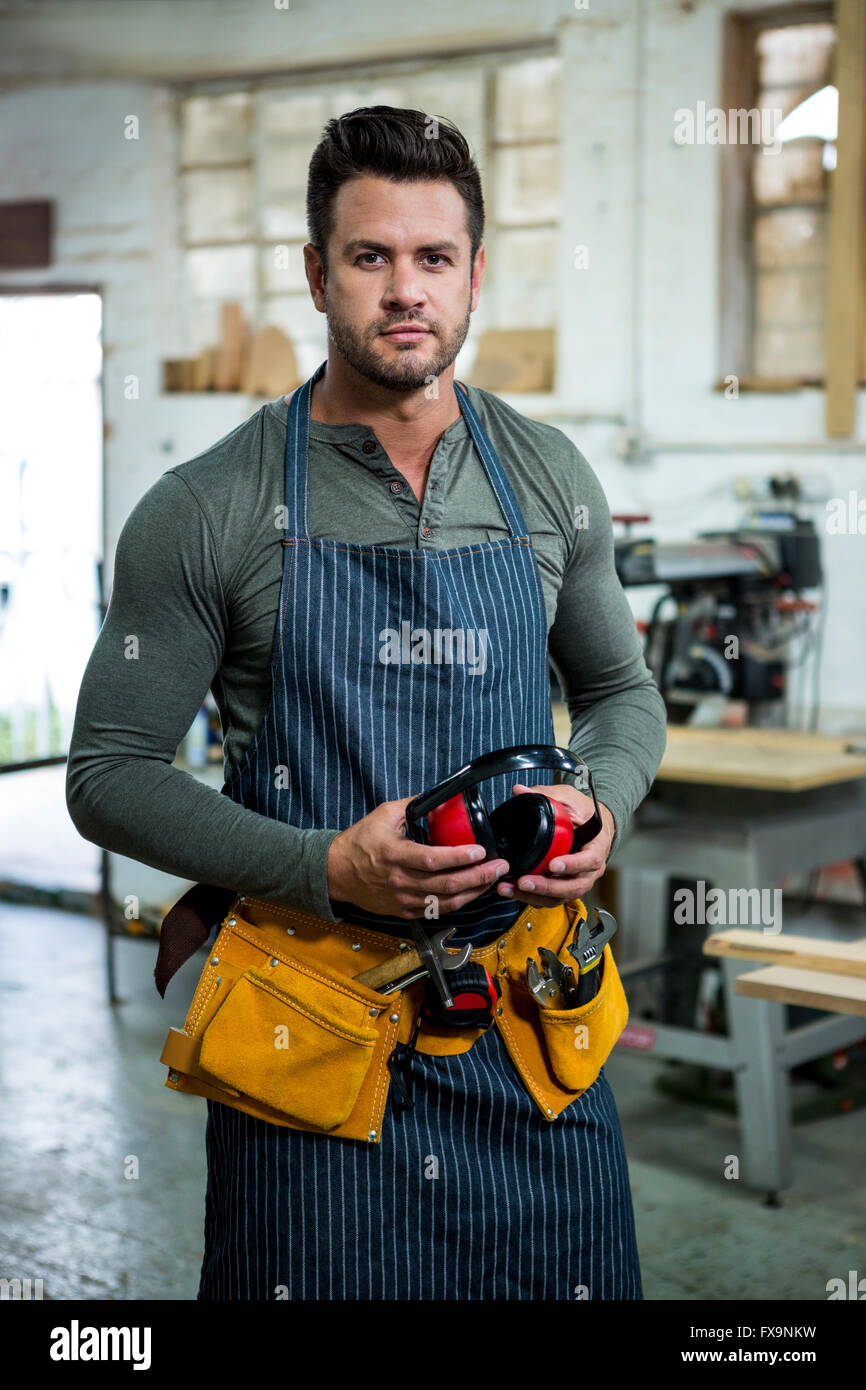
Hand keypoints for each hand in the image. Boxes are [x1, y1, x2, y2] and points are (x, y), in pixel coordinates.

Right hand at [327, 797, 509, 918]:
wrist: (336, 873)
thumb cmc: (359, 842)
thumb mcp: (383, 815)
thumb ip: (412, 806)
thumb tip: (438, 797)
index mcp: (395, 855)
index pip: (433, 859)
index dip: (460, 857)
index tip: (480, 851)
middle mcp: (401, 881)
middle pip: (447, 885)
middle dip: (479, 876)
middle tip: (499, 866)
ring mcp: (404, 900)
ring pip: (447, 902)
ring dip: (474, 892)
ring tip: (492, 879)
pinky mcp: (405, 911)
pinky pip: (437, 910)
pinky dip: (458, 902)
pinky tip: (473, 892)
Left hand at [494, 783, 614, 908]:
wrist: (595, 827)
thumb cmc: (585, 814)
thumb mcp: (569, 798)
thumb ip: (546, 794)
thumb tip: (519, 790)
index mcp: (596, 847)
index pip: (589, 860)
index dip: (572, 865)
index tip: (553, 865)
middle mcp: (590, 870)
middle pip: (573, 886)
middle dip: (547, 887)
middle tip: (525, 882)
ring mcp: (578, 880)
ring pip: (560, 897)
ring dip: (535, 896)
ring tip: (511, 888)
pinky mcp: (564, 888)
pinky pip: (550, 899)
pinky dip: (531, 898)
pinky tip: (513, 891)